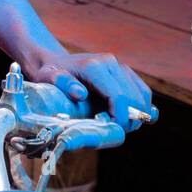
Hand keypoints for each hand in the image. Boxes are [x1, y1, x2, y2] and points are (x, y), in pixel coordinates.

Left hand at [26, 52, 154, 131]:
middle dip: (129, 118)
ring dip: (137, 114)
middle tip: (115, 130)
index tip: (113, 129)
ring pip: (142, 95)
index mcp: (94, 66)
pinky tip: (127, 116)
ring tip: (120, 124)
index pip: (118, 96)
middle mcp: (111, 63)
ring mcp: (121, 66)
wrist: (54, 61)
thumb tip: (80, 93)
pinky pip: (143, 91)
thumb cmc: (50, 73)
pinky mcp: (126, 72)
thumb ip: (62, 83)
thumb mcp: (48, 78)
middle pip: (133, 97)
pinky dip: (141, 106)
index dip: (121, 117)